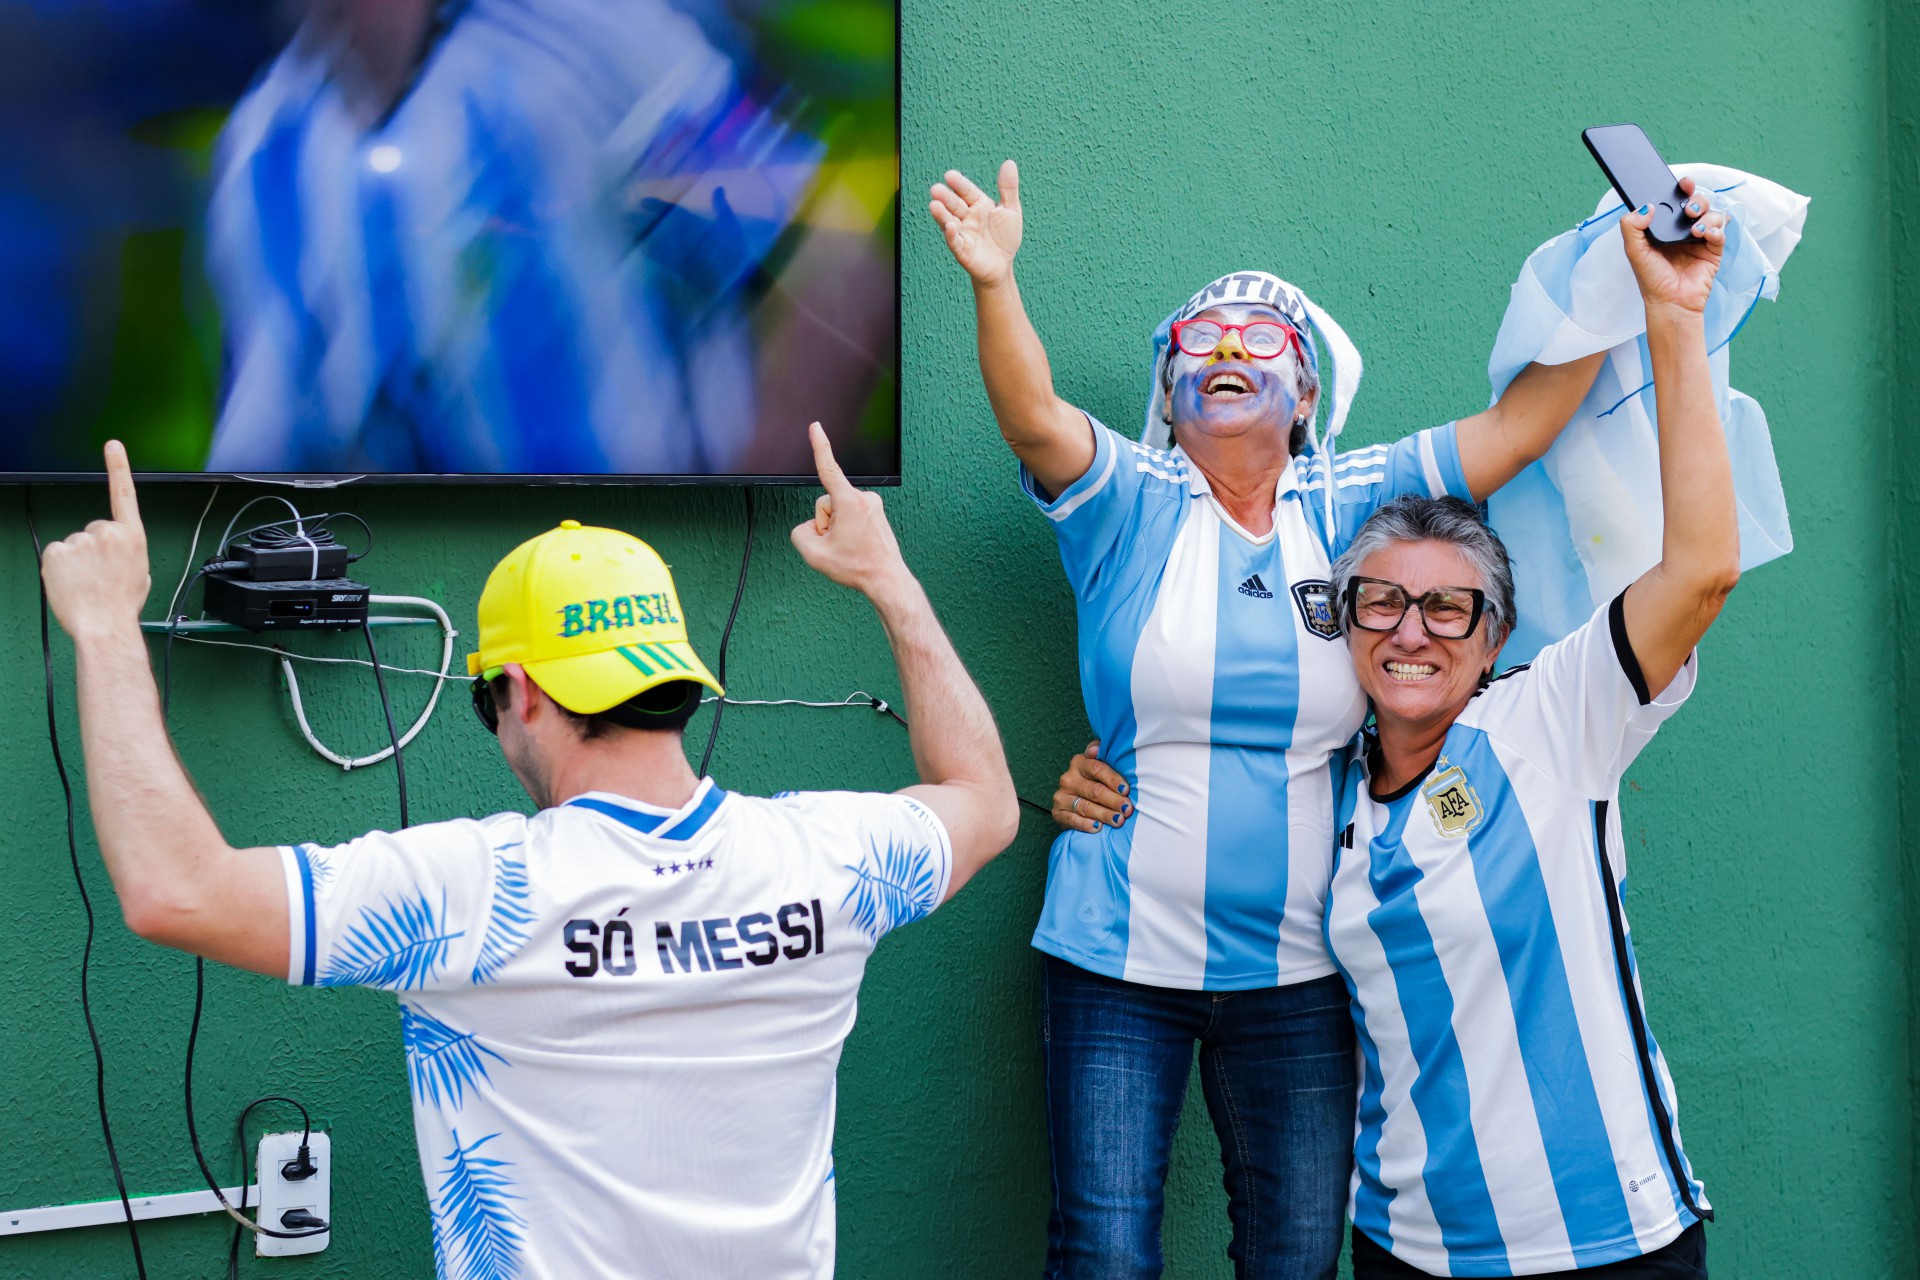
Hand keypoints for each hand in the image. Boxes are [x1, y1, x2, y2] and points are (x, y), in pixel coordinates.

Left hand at [41, 441, 151, 643]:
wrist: (103, 625)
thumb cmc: (122, 606)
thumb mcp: (140, 574)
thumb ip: (128, 553)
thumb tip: (115, 552)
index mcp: (132, 537)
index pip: (124, 494)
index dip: (118, 468)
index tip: (112, 446)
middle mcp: (107, 532)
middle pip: (94, 531)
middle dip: (93, 549)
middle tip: (99, 575)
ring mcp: (80, 540)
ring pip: (73, 545)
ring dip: (76, 561)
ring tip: (86, 583)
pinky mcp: (56, 551)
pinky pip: (56, 554)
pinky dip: (59, 568)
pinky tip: (70, 583)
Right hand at [790, 422, 908, 595]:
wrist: (886, 579)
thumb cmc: (857, 567)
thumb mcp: (814, 554)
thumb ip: (800, 533)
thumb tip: (811, 527)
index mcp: (849, 502)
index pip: (828, 468)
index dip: (819, 446)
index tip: (816, 427)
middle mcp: (864, 498)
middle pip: (826, 503)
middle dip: (826, 523)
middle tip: (840, 545)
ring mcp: (872, 505)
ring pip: (838, 510)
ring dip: (837, 528)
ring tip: (851, 546)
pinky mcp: (876, 512)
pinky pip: (849, 515)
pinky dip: (848, 528)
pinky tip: (857, 544)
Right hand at [929, 160, 1023, 288]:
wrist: (1003, 265)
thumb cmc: (1004, 238)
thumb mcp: (1011, 210)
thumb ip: (1008, 189)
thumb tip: (1009, 163)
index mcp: (978, 204)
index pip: (967, 191)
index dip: (959, 184)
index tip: (950, 175)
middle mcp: (967, 217)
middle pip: (954, 205)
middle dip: (945, 197)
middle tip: (936, 189)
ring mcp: (962, 233)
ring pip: (949, 221)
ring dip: (942, 214)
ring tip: (934, 205)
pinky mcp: (962, 250)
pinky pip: (955, 241)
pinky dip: (951, 234)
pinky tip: (950, 226)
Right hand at [1051, 741, 1132, 833]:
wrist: (1078, 799)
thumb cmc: (1097, 781)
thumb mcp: (1101, 764)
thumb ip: (1103, 754)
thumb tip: (1096, 748)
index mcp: (1079, 762)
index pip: (1097, 769)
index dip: (1113, 779)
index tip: (1126, 790)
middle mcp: (1068, 779)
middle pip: (1093, 790)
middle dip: (1113, 800)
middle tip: (1127, 809)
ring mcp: (1061, 796)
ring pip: (1085, 806)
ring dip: (1103, 814)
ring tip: (1118, 820)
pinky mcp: (1058, 813)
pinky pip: (1072, 820)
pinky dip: (1086, 825)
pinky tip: (1098, 827)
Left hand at [1620, 177, 1727, 315]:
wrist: (1670, 302)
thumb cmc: (1651, 278)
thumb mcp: (1634, 251)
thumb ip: (1632, 227)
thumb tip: (1646, 207)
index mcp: (1666, 227)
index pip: (1676, 201)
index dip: (1682, 189)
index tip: (1683, 184)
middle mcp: (1684, 230)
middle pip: (1698, 203)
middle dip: (1697, 200)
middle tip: (1689, 209)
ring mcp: (1700, 239)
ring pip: (1713, 214)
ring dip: (1707, 216)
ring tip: (1695, 229)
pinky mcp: (1714, 250)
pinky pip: (1721, 232)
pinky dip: (1716, 230)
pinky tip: (1706, 236)